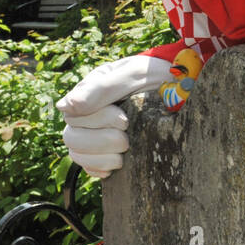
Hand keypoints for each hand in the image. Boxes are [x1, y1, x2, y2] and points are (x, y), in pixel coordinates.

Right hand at [57, 54, 173, 177]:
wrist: (181, 89)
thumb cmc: (156, 76)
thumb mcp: (133, 75)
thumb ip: (100, 88)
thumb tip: (63, 107)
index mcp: (89, 91)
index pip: (73, 114)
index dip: (98, 120)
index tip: (125, 120)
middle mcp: (86, 113)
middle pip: (71, 137)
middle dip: (101, 141)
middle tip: (126, 138)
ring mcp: (92, 133)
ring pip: (77, 154)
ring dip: (101, 158)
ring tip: (125, 151)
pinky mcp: (103, 151)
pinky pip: (88, 167)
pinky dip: (101, 169)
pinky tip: (119, 164)